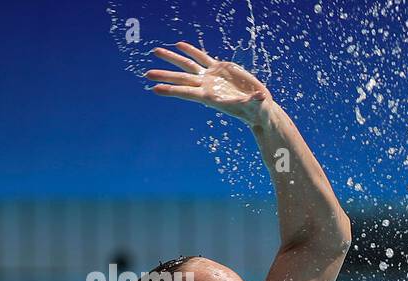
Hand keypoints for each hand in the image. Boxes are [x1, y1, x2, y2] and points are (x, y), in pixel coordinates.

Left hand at [145, 42, 271, 125]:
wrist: (258, 106)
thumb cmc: (256, 110)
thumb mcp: (256, 106)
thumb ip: (255, 101)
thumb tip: (260, 97)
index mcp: (211, 97)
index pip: (186, 92)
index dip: (171, 90)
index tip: (155, 88)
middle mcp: (206, 85)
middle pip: (181, 78)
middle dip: (164, 75)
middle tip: (147, 74)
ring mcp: (211, 76)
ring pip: (187, 65)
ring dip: (171, 58)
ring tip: (156, 51)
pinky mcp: (219, 68)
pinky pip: (201, 57)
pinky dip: (190, 50)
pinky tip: (178, 45)